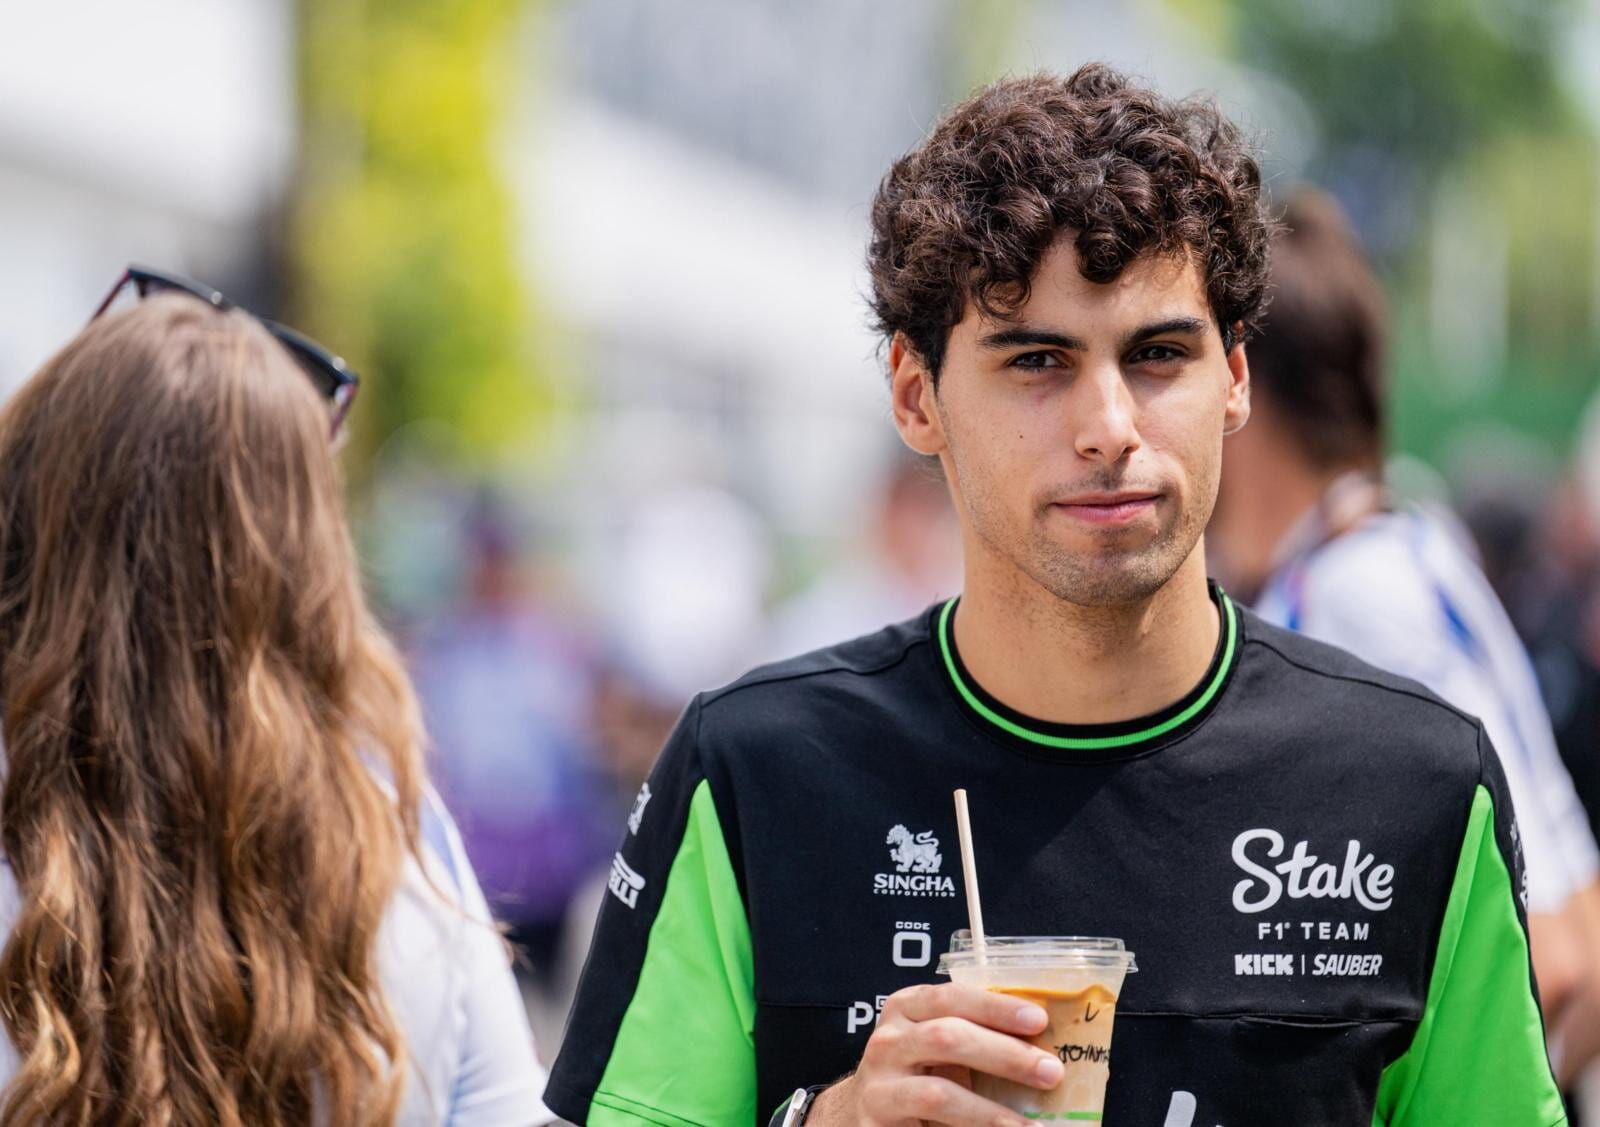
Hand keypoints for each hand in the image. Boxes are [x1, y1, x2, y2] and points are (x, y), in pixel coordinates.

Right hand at [806, 982, 1062, 1125]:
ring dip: (990, 1113)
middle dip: (1004, 1054)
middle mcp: (888, 1041)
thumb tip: (1043, 1041)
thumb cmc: (913, 1070)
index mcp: (906, 1008)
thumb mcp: (934, 1041)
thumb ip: (974, 1032)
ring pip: (939, 1094)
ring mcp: (880, 1085)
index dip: (995, 1007)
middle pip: (947, 1038)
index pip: (951, 997)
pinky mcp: (878, 1124)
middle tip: (1049, 1071)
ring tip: (1029, 1126)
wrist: (863, 1110)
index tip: (1038, 1020)